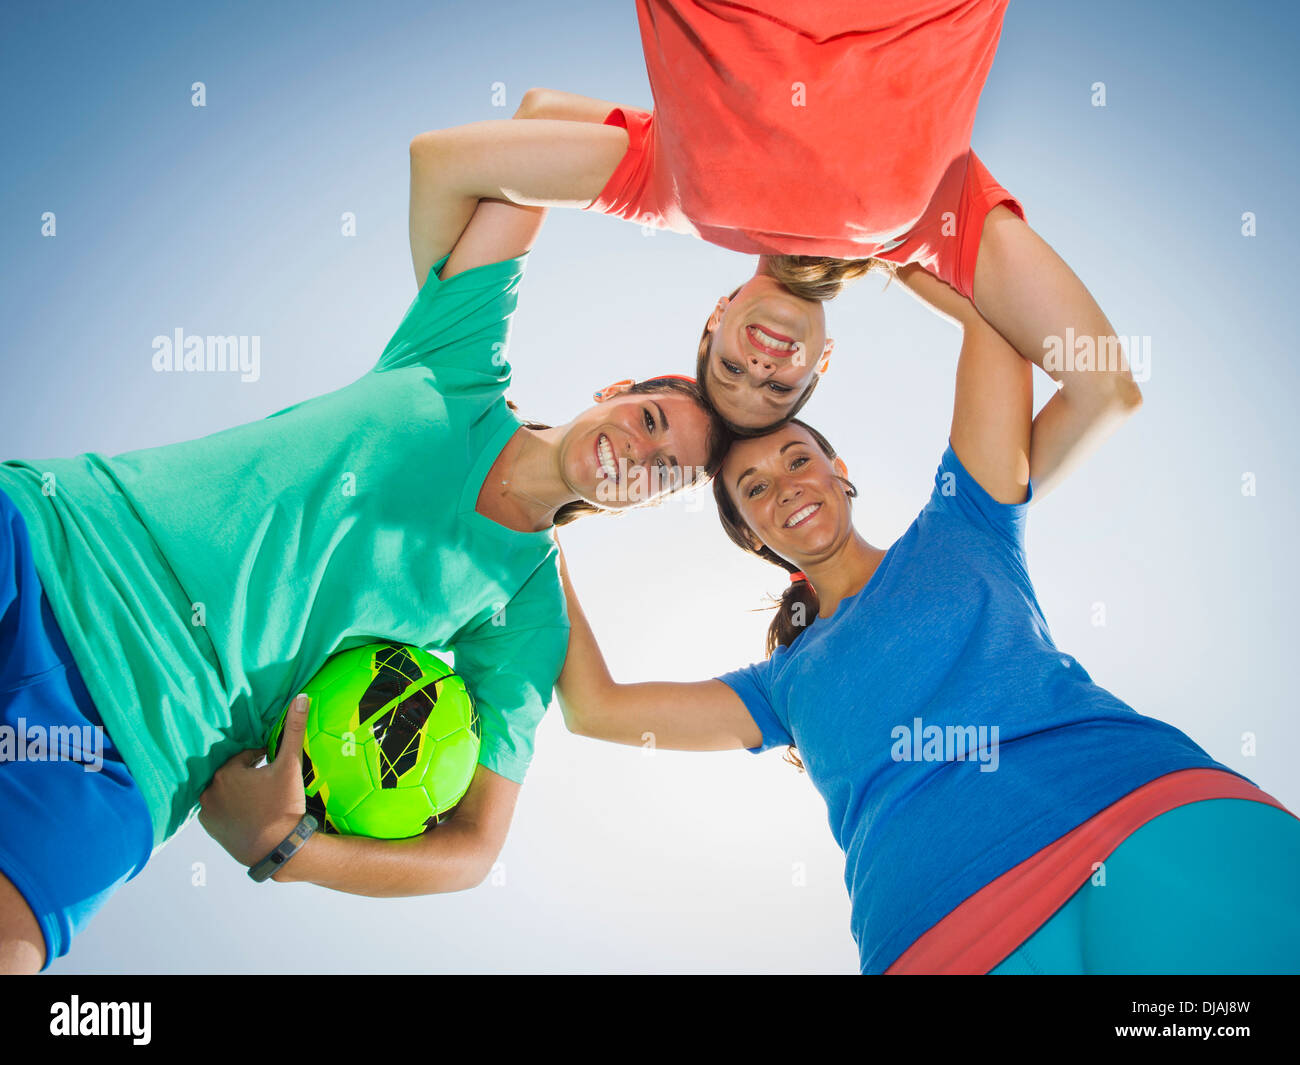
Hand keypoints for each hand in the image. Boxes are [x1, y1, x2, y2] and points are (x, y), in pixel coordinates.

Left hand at [198, 694, 310, 871]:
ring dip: (237, 790)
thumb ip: (294, 730)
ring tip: (258, 800)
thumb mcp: (290, 766)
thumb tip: (302, 697)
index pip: (245, 756)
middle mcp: (209, 789)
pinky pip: (217, 808)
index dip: (262, 761)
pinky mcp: (208, 827)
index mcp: (226, 771)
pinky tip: (247, 813)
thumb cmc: (284, 806)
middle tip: (268, 786)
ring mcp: (206, 810)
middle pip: (232, 772)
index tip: (274, 771)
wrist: (277, 849)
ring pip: (224, 789)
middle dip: (248, 774)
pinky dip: (229, 807)